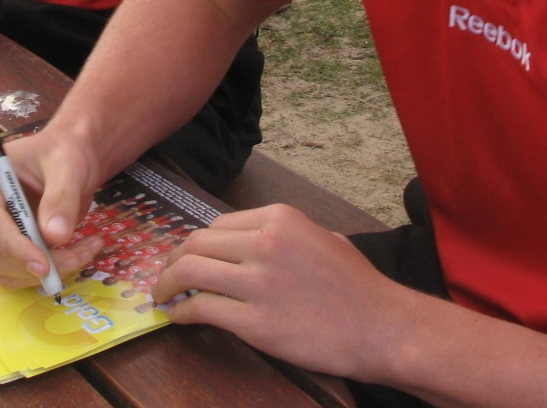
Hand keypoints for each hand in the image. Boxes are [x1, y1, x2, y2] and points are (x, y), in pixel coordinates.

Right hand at [0, 128, 104, 289]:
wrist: (67, 161)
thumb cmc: (62, 155)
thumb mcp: (68, 168)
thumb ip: (61, 198)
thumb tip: (55, 236)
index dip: (14, 246)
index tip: (44, 266)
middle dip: (32, 263)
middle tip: (78, 256)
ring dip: (41, 272)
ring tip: (84, 251)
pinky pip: (11, 273)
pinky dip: (41, 274)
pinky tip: (73, 256)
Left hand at [153, 204, 417, 380]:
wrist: (384, 328)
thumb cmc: (358, 286)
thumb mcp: (321, 238)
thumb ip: (282, 234)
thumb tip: (244, 242)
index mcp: (279, 217)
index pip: (218, 224)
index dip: (199, 244)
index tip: (189, 258)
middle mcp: (264, 242)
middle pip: (197, 243)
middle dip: (174, 261)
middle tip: (166, 277)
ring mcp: (258, 282)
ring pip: (190, 271)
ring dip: (167, 284)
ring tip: (162, 296)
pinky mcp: (254, 322)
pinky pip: (201, 309)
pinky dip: (182, 312)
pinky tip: (179, 317)